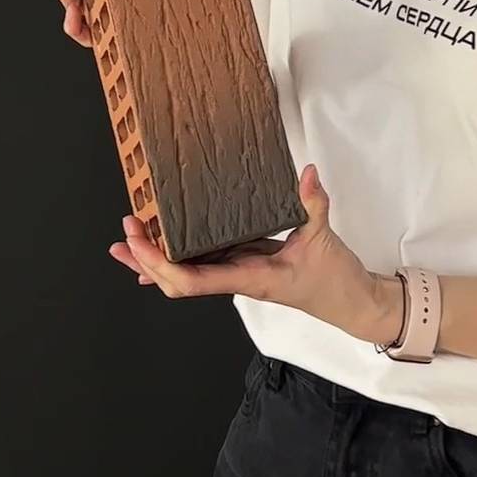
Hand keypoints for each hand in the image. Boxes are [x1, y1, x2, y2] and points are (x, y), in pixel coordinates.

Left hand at [109, 164, 404, 345]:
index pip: (190, 281)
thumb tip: (306, 174)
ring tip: (128, 239)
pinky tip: (164, 245)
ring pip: (185, 271)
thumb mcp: (323, 238)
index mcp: (248, 278)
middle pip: (175, 279)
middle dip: (144, 257)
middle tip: (127, 228)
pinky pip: (205, 260)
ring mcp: (238, 271)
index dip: (157, 263)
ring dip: (153, 258)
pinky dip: (179, 253)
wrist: (349, 302)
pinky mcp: (246, 263)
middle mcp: (235, 278)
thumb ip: (313, 203)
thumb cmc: (334, 280)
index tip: (140, 239)